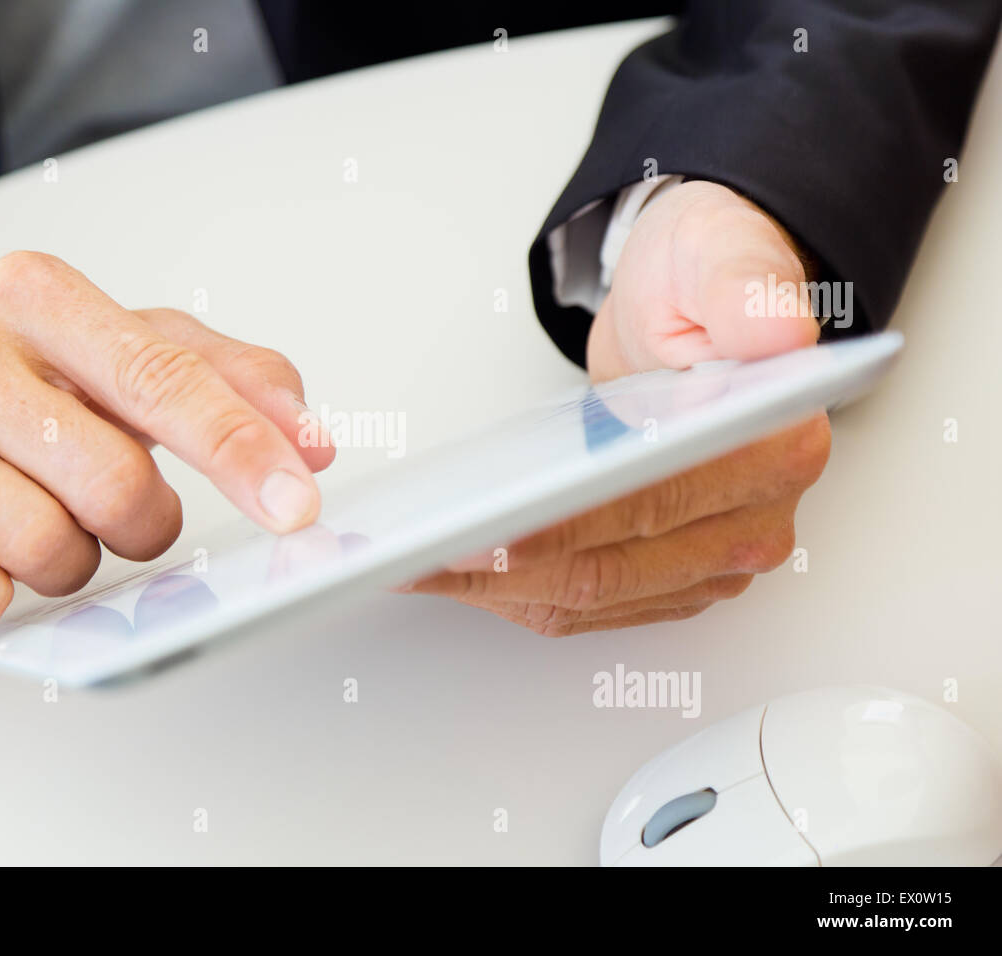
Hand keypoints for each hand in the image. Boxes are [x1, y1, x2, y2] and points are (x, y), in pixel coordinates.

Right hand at [0, 251, 334, 627]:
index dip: (239, 448)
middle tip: (117, 504)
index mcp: (40, 296)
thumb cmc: (38, 385)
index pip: (163, 380)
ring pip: (48, 548)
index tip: (297, 501)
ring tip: (44, 515)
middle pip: (115, 485)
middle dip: (142, 522)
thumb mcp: (138, 353)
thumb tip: (313, 444)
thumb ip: (237, 382)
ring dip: (73, 560)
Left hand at [407, 181, 828, 634]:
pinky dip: (508, 591)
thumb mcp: (717, 254)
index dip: (562, 527)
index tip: (487, 532)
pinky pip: (579, 604)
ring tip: (411, 564)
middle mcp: (751, 523)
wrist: (689, 314)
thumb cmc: (698, 284)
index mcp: (775, 450)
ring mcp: (707, 559)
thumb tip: (776, 331)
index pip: (652, 505)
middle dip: (502, 568)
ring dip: (491, 589)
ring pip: (584, 598)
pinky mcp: (664, 576)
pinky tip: (449, 570)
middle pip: (608, 570)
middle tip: (416, 556)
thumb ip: (747, 290)